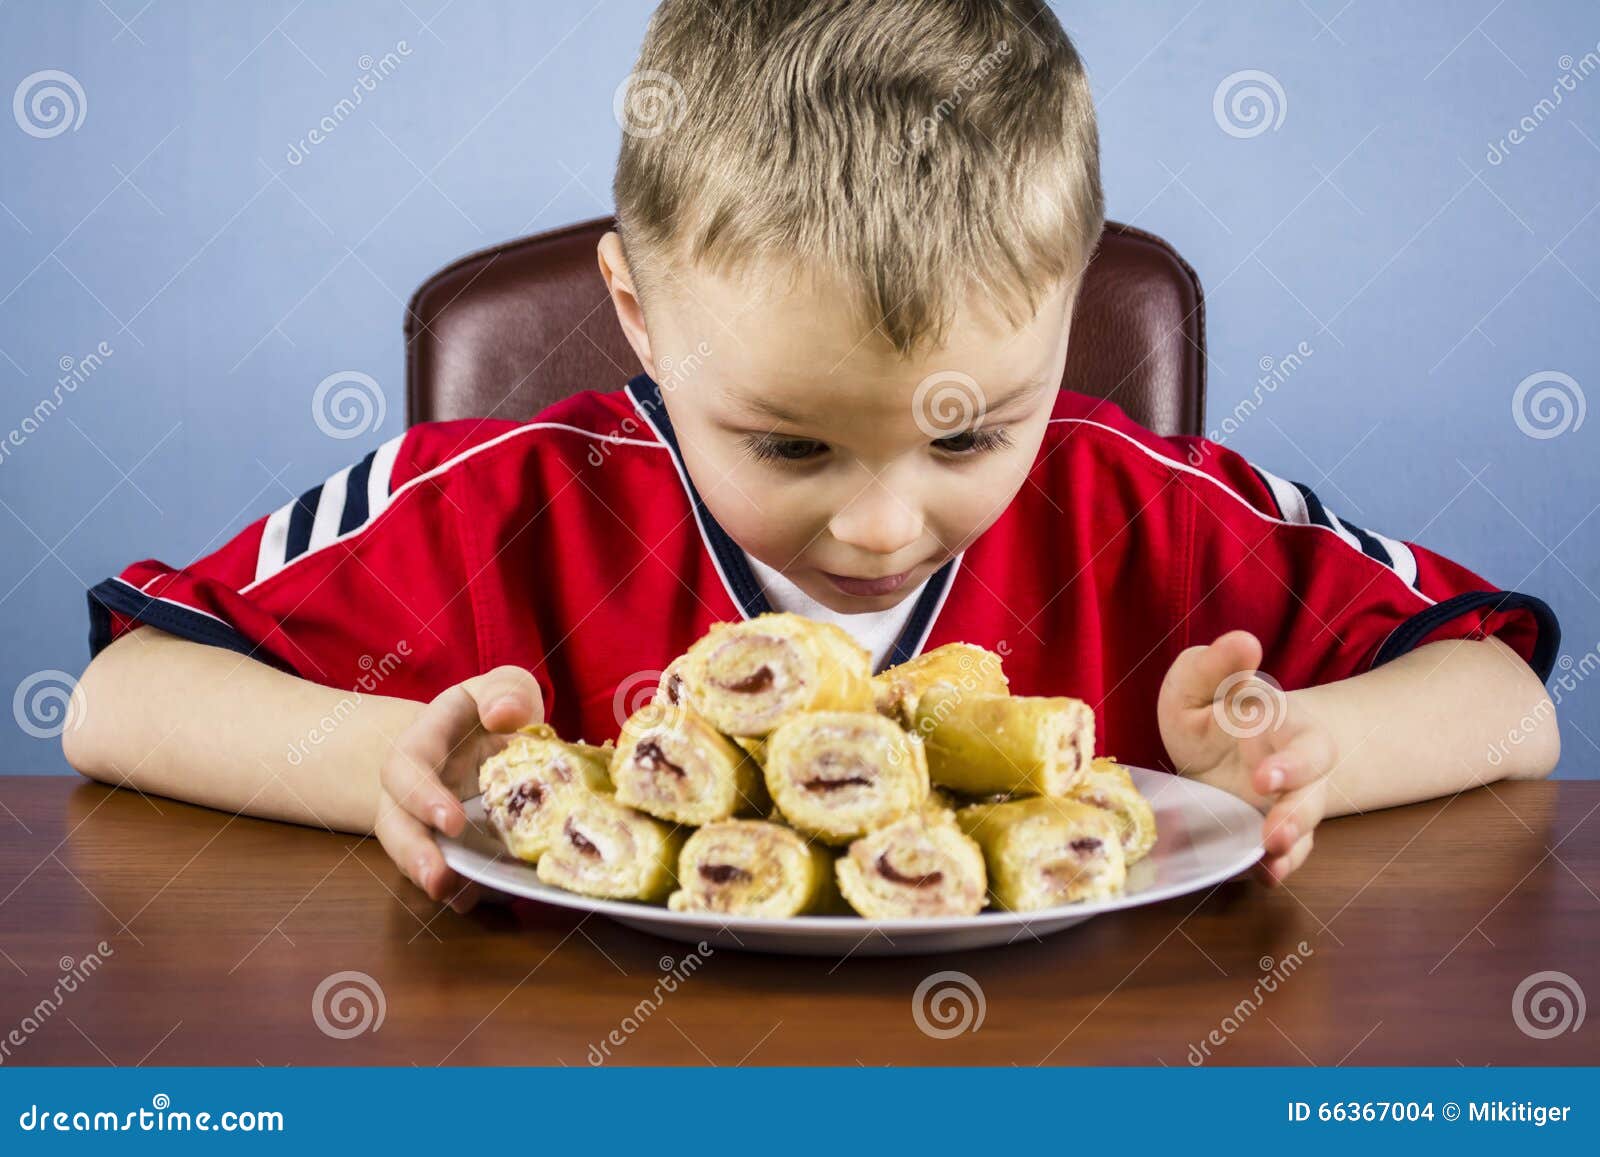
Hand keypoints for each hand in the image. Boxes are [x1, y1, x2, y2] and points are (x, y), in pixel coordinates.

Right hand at [375, 666, 544, 911]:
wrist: (484, 740)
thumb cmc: (494, 712)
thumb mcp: (504, 689)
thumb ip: (507, 692)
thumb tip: (504, 715)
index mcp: (423, 742)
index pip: (407, 767)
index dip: (422, 796)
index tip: (453, 822)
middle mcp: (411, 788)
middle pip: (395, 823)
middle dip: (413, 853)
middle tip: (440, 879)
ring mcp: (423, 822)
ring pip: (410, 856)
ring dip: (430, 879)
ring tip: (457, 899)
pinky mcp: (444, 847)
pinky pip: (442, 872)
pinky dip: (460, 888)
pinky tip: (479, 899)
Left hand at [1157, 630, 1336, 885]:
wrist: (1213, 744)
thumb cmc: (1211, 707)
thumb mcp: (1200, 679)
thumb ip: (1218, 664)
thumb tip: (1245, 643)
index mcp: (1286, 730)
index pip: (1308, 747)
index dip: (1294, 764)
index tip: (1267, 777)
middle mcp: (1294, 773)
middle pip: (1311, 797)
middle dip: (1296, 815)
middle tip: (1273, 833)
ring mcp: (1281, 807)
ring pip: (1301, 832)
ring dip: (1289, 848)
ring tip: (1270, 858)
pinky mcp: (1262, 835)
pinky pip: (1280, 857)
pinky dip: (1273, 868)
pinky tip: (1263, 875)